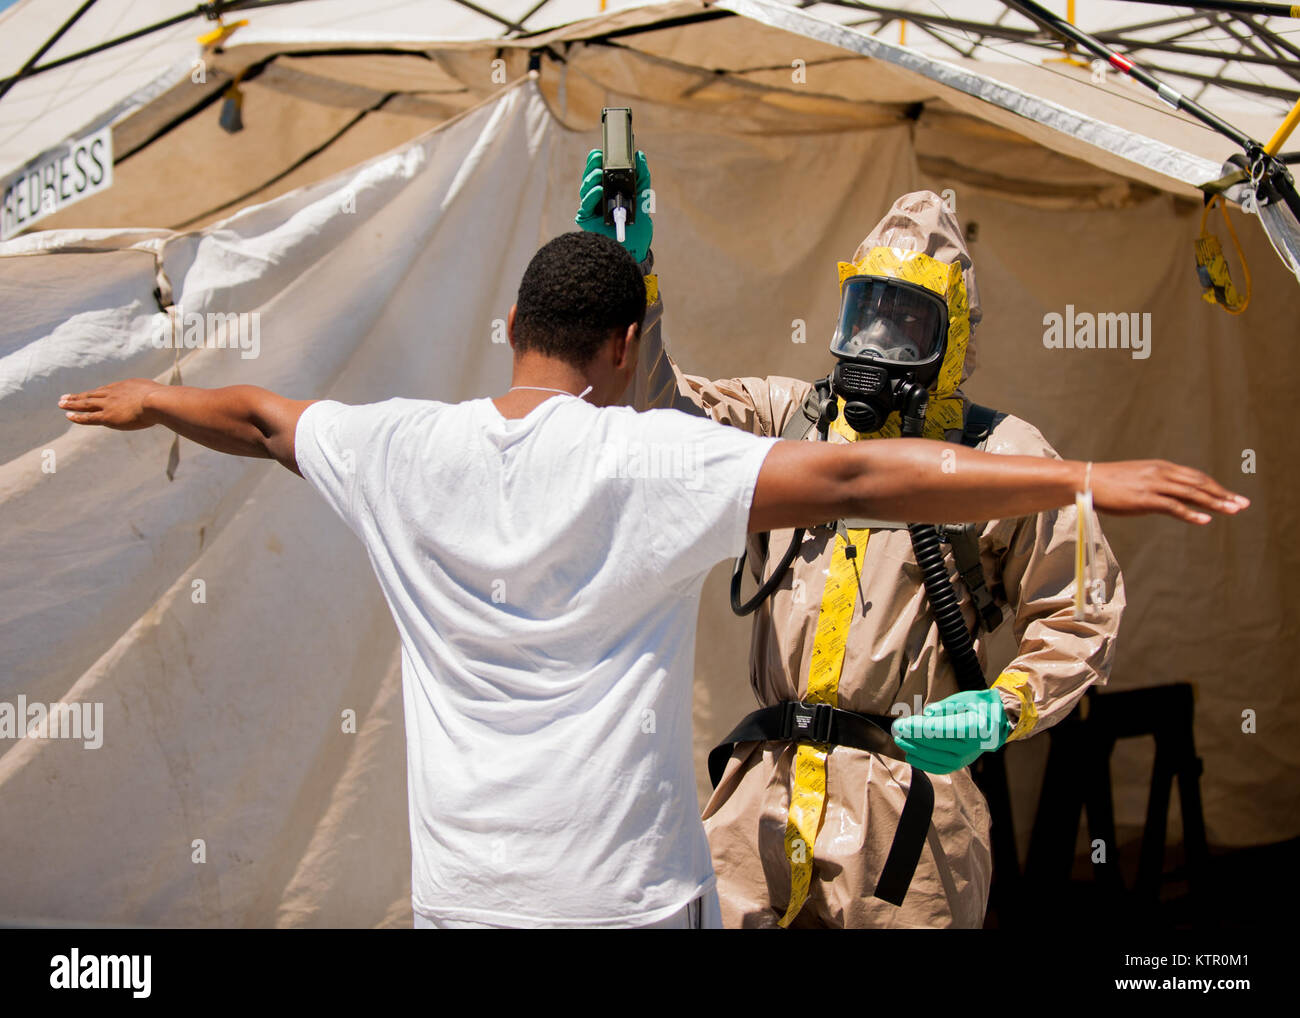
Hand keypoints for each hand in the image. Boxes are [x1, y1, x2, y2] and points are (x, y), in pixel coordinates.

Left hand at [59, 379, 160, 430]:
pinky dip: (77, 416)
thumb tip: (172, 400)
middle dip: (78, 396)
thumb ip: (160, 397)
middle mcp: (113, 393)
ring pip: (86, 403)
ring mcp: (109, 404)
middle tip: (64, 396)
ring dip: (72, 403)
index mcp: (125, 386)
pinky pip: (88, 417)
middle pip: (92, 394)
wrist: (157, 401)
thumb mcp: (161, 394)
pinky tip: (68, 416)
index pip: (107, 390)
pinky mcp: (108, 416)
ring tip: (61, 403)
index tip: (88, 394)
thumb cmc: (163, 399)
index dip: (96, 393)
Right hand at [576, 148, 652, 261]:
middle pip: (590, 178)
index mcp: (609, 191)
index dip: (598, 161)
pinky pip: (586, 205)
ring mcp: (591, 209)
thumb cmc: (637, 227)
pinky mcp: (587, 220)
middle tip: (598, 157)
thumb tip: (640, 157)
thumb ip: (641, 178)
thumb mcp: (643, 198)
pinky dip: (592, 196)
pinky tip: (599, 190)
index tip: (602, 152)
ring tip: (600, 173)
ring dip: (592, 179)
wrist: (636, 249)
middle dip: (592, 166)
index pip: (600, 172)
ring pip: (586, 189)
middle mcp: (597, 199)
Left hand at [891, 690, 1011, 774]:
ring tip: (900, 740)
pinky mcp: (962, 764)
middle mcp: (971, 746)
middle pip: (935, 744)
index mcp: (973, 728)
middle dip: (912, 737)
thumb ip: (944, 708)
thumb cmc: (978, 706)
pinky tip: (911, 755)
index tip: (902, 723)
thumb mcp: (963, 700)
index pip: (939, 730)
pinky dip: (924, 763)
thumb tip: (926, 715)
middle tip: (897, 729)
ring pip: (936, 758)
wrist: (997, 722)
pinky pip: (940, 768)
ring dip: (915, 750)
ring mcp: (967, 758)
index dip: (918, 728)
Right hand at [1090, 460, 1248, 523]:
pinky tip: (1205, 520)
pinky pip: (1173, 506)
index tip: (1232, 496)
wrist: (1086, 480)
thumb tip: (1172, 498)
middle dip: (1223, 494)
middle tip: (1243, 504)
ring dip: (1214, 502)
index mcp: (1161, 467)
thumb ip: (1158, 486)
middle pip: (1199, 483)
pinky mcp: (1144, 499)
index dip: (1216, 487)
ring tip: (1232, 510)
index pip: (1196, 476)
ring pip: (1191, 493)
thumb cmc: (1109, 483)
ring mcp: (1153, 485)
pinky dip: (1191, 513)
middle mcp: (1161, 473)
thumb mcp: (1138, 479)